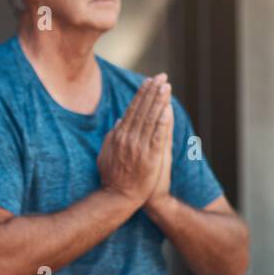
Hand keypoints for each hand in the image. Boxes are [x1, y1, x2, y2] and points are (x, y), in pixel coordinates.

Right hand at [97, 73, 171, 205]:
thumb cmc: (112, 177)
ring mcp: (139, 147)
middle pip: (142, 110)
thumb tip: (119, 121)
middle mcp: (128, 138)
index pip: (132, 109)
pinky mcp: (150, 156)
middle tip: (162, 76)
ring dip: (159, 101)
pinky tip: (167, 109)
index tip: (149, 81)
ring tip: (166, 86)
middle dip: (153, 91)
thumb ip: (112, 136)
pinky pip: (157, 135)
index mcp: (119, 135)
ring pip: (150, 119)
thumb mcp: (106, 153)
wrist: (118, 197)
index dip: (142, 94)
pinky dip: (162, 121)